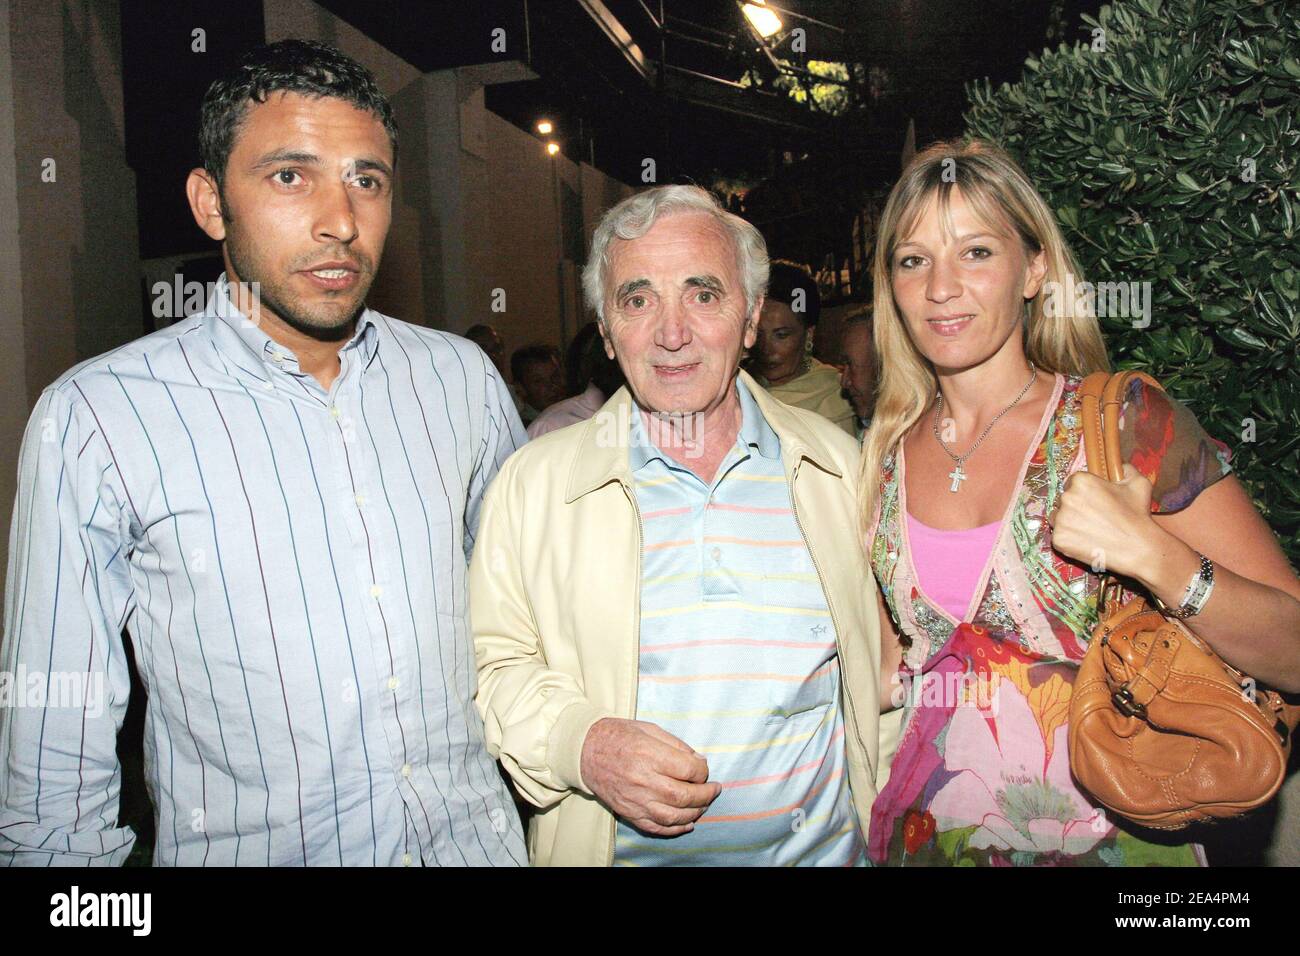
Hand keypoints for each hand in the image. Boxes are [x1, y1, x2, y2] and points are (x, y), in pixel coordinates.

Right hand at [579, 717, 721, 836]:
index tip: (703, 767)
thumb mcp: (649, 729)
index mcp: (649, 754)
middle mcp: (643, 780)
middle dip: (706, 794)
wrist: (584, 751)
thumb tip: (699, 761)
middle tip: (714, 789)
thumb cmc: (618, 735)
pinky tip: (688, 823)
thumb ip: (676, 745)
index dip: (703, 770)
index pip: (689, 769)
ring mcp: (635, 800)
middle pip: (685, 795)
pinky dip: (675, 829)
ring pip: (674, 816)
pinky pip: (656, 827)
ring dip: (695, 812)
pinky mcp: (628, 812)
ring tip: (703, 805)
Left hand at [1049, 464, 1162, 580]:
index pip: (1072, 483)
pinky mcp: (1059, 539)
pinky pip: (1059, 537)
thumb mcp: (1139, 484)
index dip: (1084, 493)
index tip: (1095, 502)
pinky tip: (1087, 541)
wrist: (1137, 548)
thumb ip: (1127, 470)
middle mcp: (1066, 498)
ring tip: (1090, 530)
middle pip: (1064, 500)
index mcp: (1080, 481)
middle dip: (1076, 507)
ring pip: (1058, 518)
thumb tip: (1120, 467)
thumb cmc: (1137, 515)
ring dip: (1069, 522)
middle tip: (1095, 518)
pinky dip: (1070, 540)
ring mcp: (1060, 520)